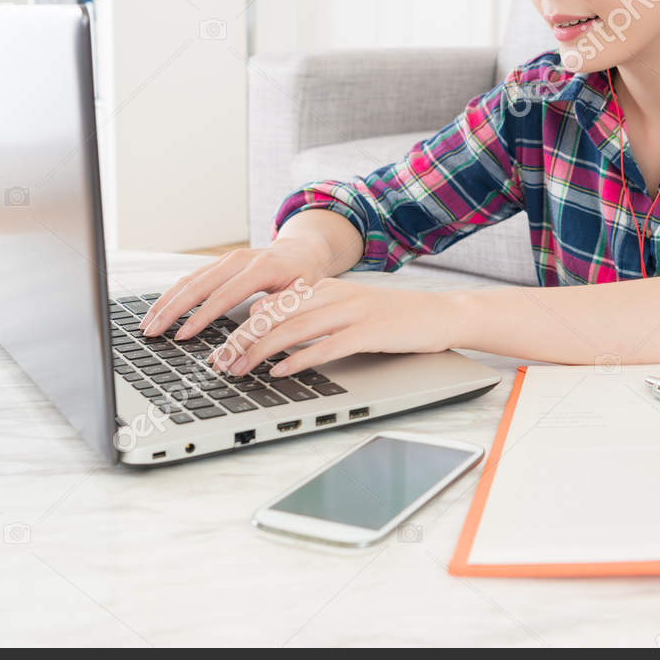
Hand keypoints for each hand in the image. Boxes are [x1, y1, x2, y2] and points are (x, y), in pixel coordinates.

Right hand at [141, 237, 332, 339]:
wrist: (303, 251)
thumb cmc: (305, 275)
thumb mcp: (304, 292)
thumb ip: (282, 304)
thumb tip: (255, 317)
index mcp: (261, 268)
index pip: (224, 295)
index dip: (201, 316)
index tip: (183, 335)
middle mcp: (239, 260)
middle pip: (198, 285)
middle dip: (171, 310)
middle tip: (151, 331)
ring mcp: (227, 260)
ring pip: (189, 280)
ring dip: (166, 302)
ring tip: (147, 324)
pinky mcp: (219, 264)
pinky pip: (192, 278)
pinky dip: (173, 294)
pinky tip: (160, 309)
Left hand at [210, 278, 462, 377]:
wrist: (441, 314)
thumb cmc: (395, 318)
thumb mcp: (348, 308)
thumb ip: (312, 314)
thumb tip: (269, 325)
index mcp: (327, 288)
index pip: (273, 302)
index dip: (242, 323)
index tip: (218, 344)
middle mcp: (335, 295)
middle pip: (276, 314)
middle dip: (242, 338)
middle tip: (219, 361)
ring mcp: (352, 312)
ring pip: (294, 328)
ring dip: (261, 350)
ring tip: (239, 368)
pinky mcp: (369, 331)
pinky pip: (326, 346)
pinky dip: (299, 359)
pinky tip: (279, 372)